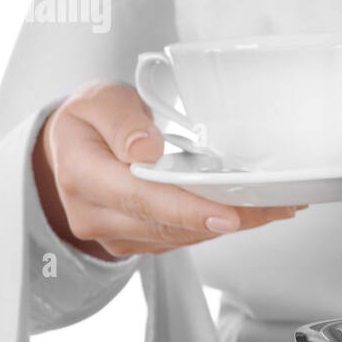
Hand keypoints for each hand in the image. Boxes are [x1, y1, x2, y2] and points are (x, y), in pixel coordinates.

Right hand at [32, 80, 303, 259]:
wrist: (68, 149)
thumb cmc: (88, 120)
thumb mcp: (97, 100)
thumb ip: (122, 120)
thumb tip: (145, 148)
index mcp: (81, 174)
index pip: (138, 197)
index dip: (185, 208)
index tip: (225, 214)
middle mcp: (94, 213)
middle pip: (166, 223)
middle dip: (224, 217)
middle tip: (273, 207)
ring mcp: (114, 233)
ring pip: (178, 236)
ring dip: (228, 224)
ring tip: (274, 206)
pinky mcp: (134, 241)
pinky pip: (179, 239)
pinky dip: (214, 225)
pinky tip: (248, 211)